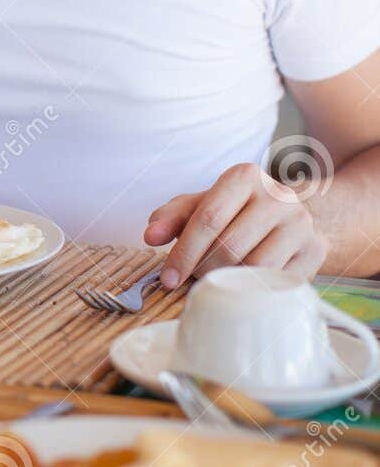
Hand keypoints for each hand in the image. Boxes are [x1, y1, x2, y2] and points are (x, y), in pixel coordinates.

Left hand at [144, 162, 327, 288]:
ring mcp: (300, 223)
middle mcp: (277, 195)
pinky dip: (253, 290)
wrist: (291, 218)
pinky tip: (241, 288)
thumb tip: (151, 234)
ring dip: (228, 281)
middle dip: (203, 270)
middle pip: (229, 245)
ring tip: (216, 282)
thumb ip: (172, 216)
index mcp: (244, 176)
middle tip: (192, 281)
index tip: (168, 278)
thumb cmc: (237, 213)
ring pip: (254, 266)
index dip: (184, 252)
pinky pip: (277, 281)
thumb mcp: (203, 205)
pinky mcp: (314, 250)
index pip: (208, 218)